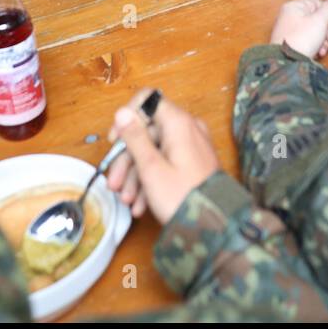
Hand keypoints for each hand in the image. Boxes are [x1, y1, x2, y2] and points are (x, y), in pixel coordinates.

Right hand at [105, 89, 220, 223]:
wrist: (214, 228)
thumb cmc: (182, 197)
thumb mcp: (151, 168)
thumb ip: (134, 138)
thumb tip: (122, 111)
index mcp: (179, 123)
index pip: (147, 100)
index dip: (127, 118)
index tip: (115, 141)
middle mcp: (188, 129)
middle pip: (147, 132)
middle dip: (127, 160)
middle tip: (113, 184)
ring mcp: (192, 146)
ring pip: (155, 151)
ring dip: (136, 175)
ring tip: (126, 201)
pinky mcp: (193, 163)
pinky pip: (167, 163)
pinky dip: (152, 180)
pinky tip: (140, 205)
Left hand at [269, 0, 327, 58]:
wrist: (286, 62)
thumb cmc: (302, 38)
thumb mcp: (320, 20)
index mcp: (294, 6)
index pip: (317, 3)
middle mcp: (289, 16)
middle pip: (315, 18)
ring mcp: (288, 30)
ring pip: (312, 31)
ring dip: (322, 40)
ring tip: (324, 50)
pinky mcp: (289, 43)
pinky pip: (305, 40)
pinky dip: (314, 46)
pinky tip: (317, 54)